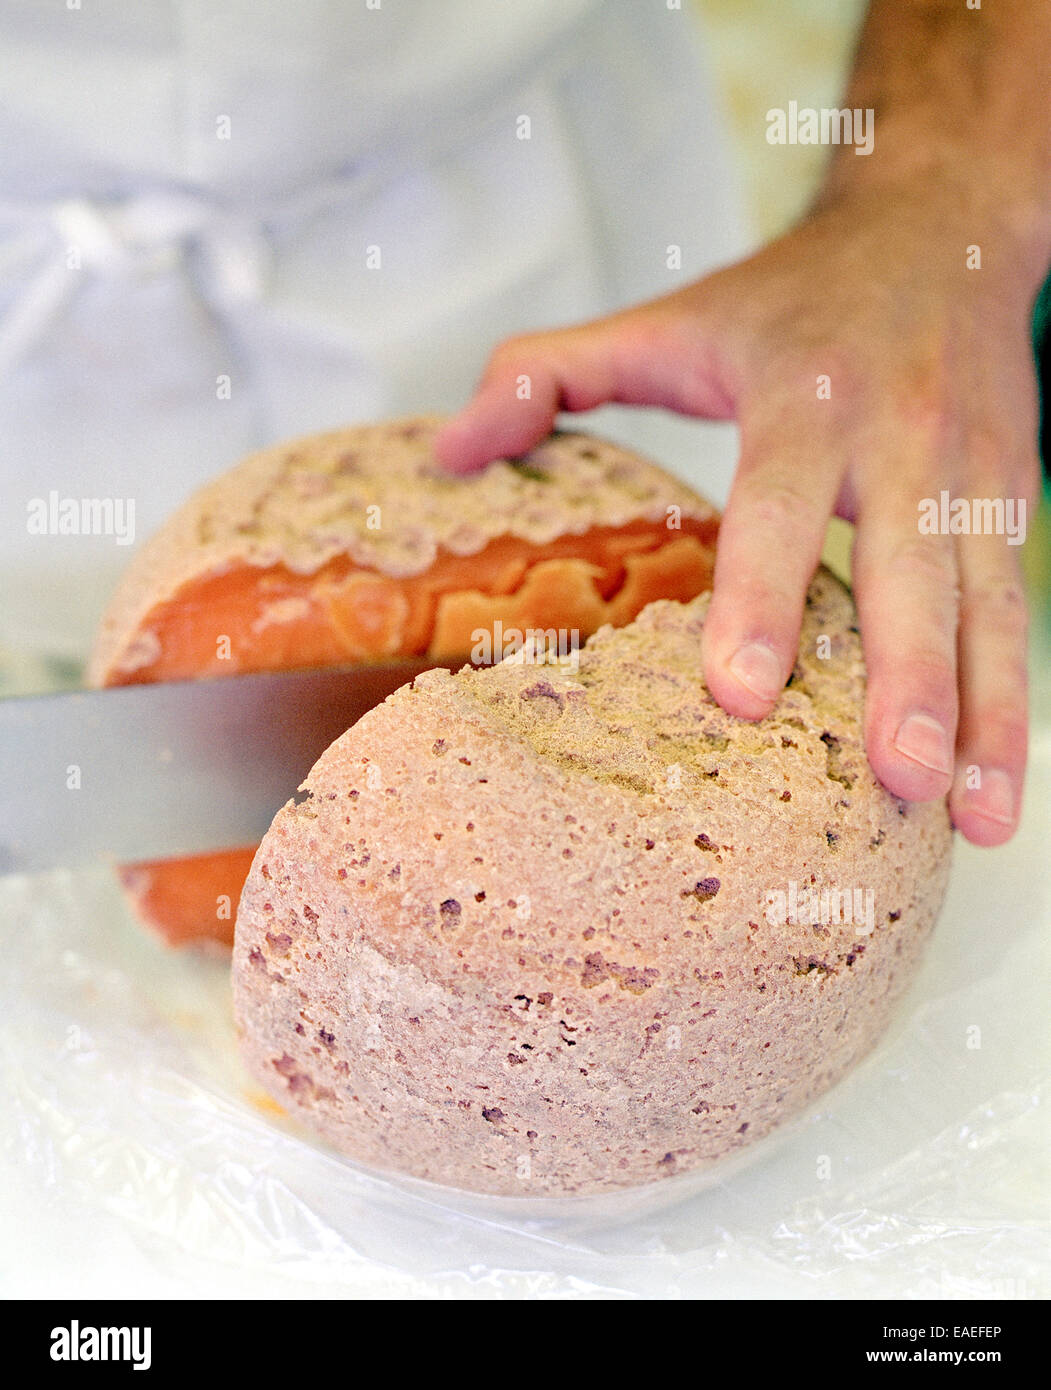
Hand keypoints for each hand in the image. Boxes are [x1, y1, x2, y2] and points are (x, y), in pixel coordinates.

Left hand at [434, 180, 1041, 846]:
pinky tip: (994, 784)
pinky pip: (1009, 613)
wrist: (944, 227)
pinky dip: (1010, 701)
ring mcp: (968, 475)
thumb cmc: (791, 296)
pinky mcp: (1009, 503)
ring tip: (973, 820)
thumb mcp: (667, 320)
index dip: (762, 598)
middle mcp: (899, 437)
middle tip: (897, 778)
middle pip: (909, 570)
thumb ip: (550, 373)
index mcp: (803, 398)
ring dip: (985, 716)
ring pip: (982, 607)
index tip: (742, 693)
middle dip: (909, 680)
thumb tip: (451, 448)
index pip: (780, 507)